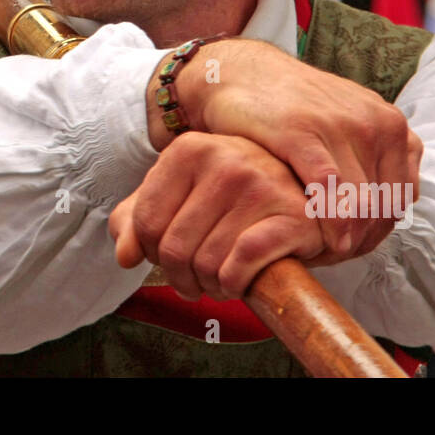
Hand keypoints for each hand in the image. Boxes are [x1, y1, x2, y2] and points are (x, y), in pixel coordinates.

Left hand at [110, 132, 353, 300]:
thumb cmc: (235, 202)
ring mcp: (261, 183)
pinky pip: (240, 266)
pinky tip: (237, 282)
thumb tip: (125, 255)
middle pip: (173, 248)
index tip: (166, 259)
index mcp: (190, 148)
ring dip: (209, 286)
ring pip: (206, 263)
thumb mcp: (181, 198)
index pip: (144, 221)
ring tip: (218, 281)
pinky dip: (233, 285)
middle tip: (193, 281)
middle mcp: (225, 157)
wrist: (309, 200)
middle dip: (180, 277)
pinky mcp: (292, 215)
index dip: (150, 253)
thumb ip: (139, 219)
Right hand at [146, 39, 421, 257]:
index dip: (381, 231)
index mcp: (390, 124)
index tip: (352, 247)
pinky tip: (317, 240)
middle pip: (384, 206)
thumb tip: (396, 207)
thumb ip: (374, 159)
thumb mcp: (347, 125)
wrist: (240, 73)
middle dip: (360, 240)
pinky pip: (329, 190)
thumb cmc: (292, 109)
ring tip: (319, 251)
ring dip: (343, 239)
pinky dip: (328, 222)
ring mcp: (340, 125)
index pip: (403, 196)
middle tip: (332, 256)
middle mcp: (375, 122)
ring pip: (361, 205)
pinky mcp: (301, 132)